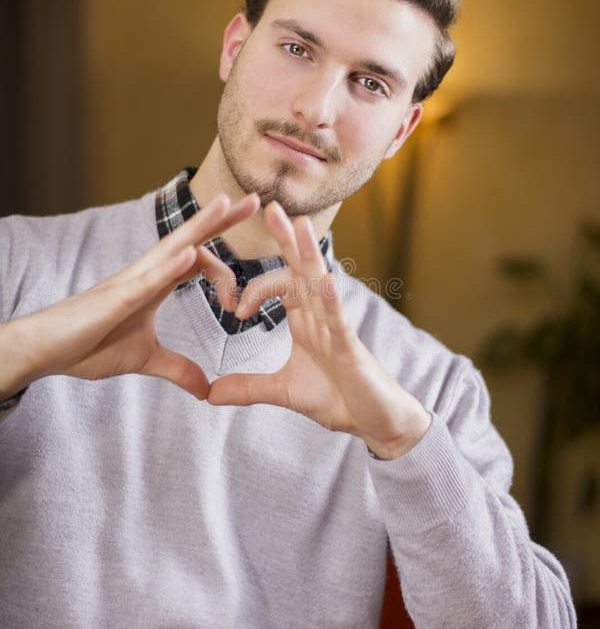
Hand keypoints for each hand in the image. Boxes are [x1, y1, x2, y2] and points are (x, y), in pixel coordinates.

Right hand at [0, 193, 259, 400]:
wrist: (44, 350)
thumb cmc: (86, 346)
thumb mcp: (144, 360)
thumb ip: (177, 369)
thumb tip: (205, 389)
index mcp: (154, 283)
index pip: (196, 258)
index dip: (224, 266)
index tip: (242, 297)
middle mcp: (145, 273)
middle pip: (189, 238)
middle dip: (222, 219)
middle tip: (255, 199)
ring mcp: (130, 281)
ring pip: (171, 245)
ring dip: (200, 225)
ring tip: (227, 204)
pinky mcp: (116, 297)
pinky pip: (148, 277)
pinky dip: (171, 264)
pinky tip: (191, 253)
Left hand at [208, 202, 430, 458]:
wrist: (373, 422)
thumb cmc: (337, 399)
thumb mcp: (284, 392)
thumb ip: (249, 388)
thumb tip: (210, 394)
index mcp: (307, 320)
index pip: (280, 286)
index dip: (255, 290)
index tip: (234, 309)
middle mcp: (322, 316)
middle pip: (302, 268)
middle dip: (287, 238)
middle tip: (269, 205)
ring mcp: (337, 329)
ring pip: (321, 283)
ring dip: (309, 254)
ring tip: (300, 225)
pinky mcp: (350, 348)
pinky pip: (340, 319)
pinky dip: (332, 301)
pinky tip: (324, 281)